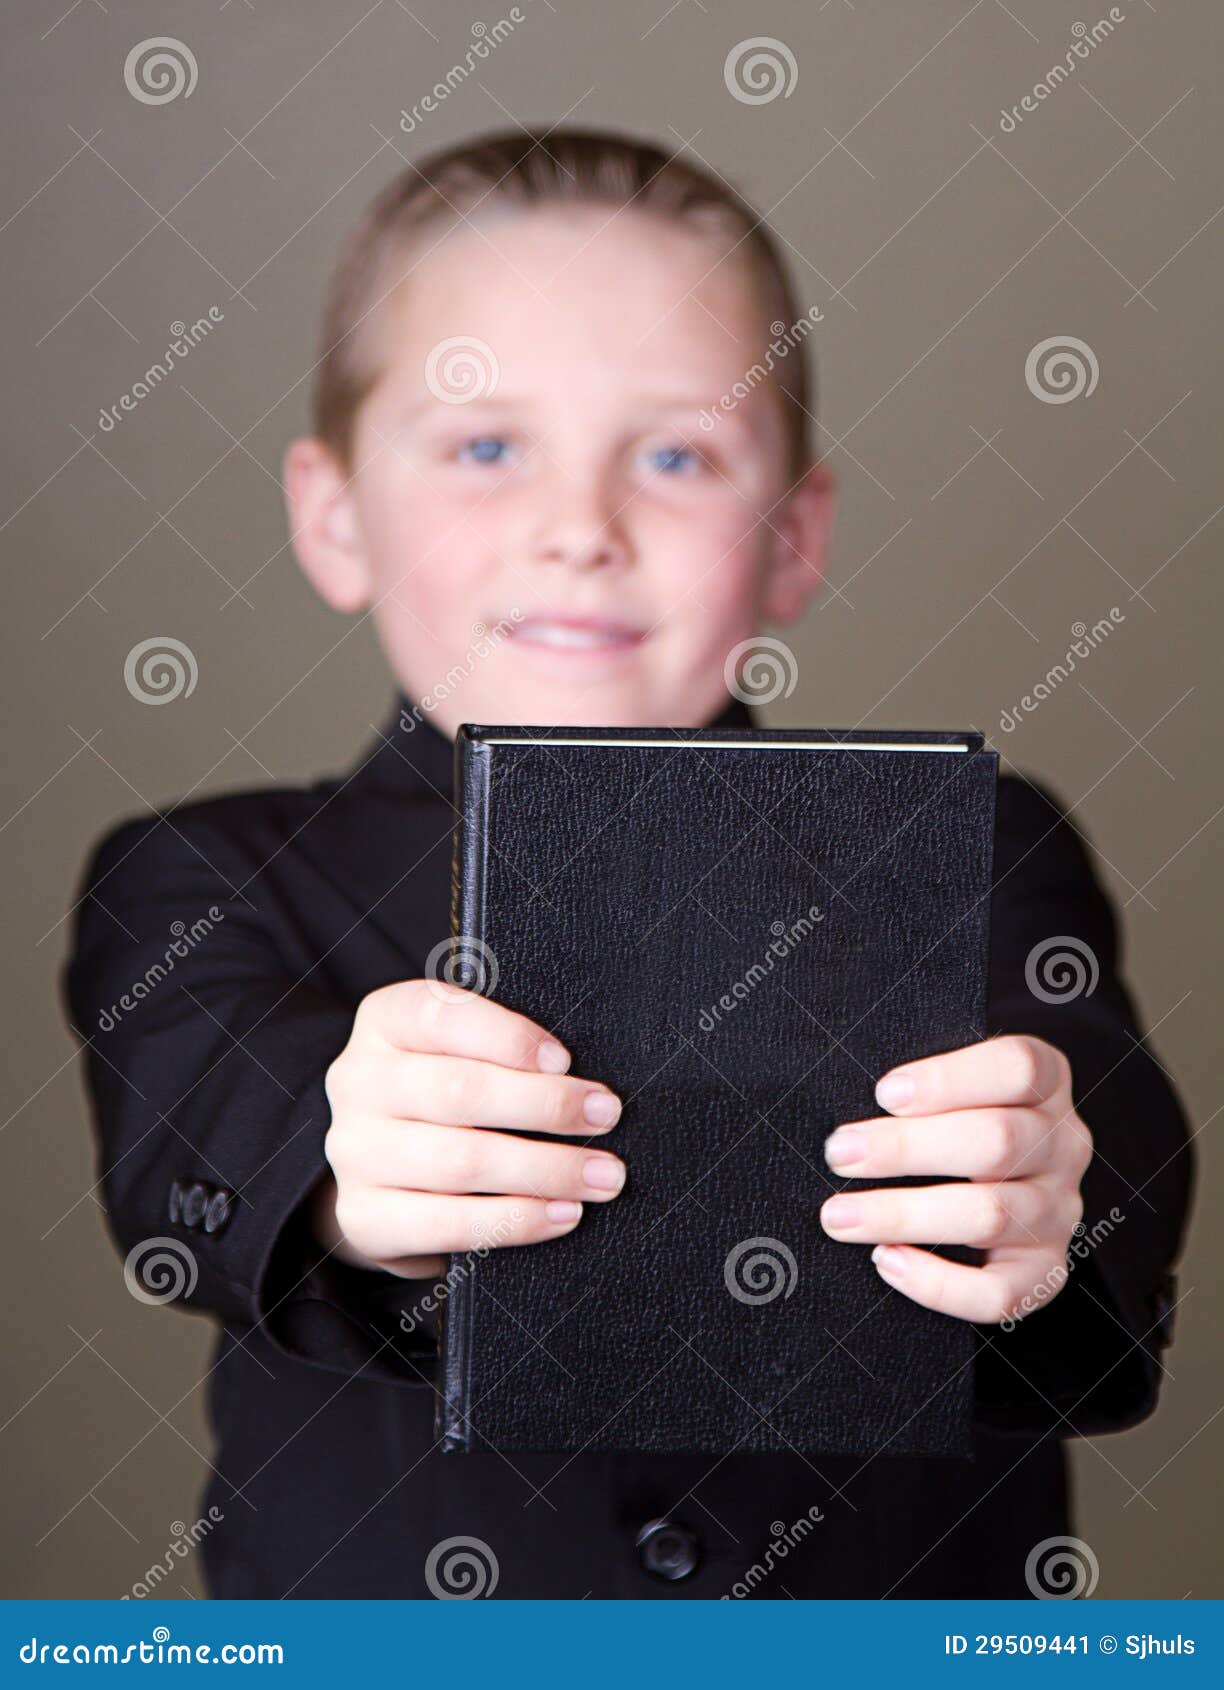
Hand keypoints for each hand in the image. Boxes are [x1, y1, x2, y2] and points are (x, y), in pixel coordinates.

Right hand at [311, 980, 624, 1279]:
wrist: (382, 1175)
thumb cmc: (444, 1099)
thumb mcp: (458, 1052)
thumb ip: (500, 1049)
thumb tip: (582, 1077)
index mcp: (385, 1023)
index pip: (441, 1015)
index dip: (508, 1037)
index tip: (566, 1060)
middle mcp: (358, 1082)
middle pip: (459, 1091)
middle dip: (546, 1106)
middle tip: (605, 1116)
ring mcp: (355, 1153)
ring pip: (462, 1161)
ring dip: (545, 1170)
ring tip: (601, 1176)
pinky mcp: (364, 1217)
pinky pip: (450, 1223)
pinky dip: (516, 1221)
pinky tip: (563, 1214)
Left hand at [819, 1034, 1093, 1323]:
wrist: (988, 1186)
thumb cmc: (948, 1120)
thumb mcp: (947, 1087)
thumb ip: (918, 1086)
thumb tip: (841, 1092)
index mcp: (1046, 1084)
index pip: (1019, 1068)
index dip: (951, 1079)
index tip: (884, 1093)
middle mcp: (1063, 1146)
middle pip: (998, 1141)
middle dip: (906, 1148)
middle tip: (840, 1153)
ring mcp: (1058, 1212)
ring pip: (991, 1215)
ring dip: (904, 1214)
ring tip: (840, 1215)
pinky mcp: (1043, 1272)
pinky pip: (999, 1293)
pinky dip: (938, 1283)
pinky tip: (886, 1260)